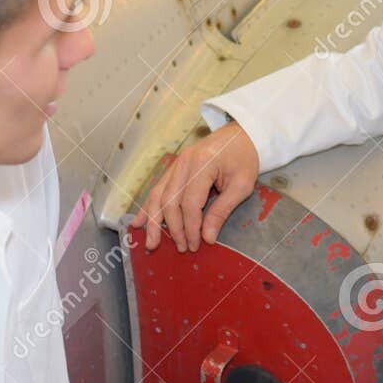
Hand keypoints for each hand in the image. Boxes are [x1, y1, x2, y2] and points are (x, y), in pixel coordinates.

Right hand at [130, 122, 260, 251]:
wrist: (242, 134)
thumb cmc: (245, 159)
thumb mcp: (242, 185)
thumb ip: (222, 211)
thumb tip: (207, 238)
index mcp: (202, 164)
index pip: (190, 203)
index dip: (191, 227)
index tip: (196, 245)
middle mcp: (184, 162)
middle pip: (170, 201)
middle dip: (173, 228)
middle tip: (181, 248)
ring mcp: (176, 163)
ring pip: (158, 196)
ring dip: (153, 221)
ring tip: (151, 243)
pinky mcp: (174, 167)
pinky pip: (157, 189)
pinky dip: (148, 207)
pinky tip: (138, 222)